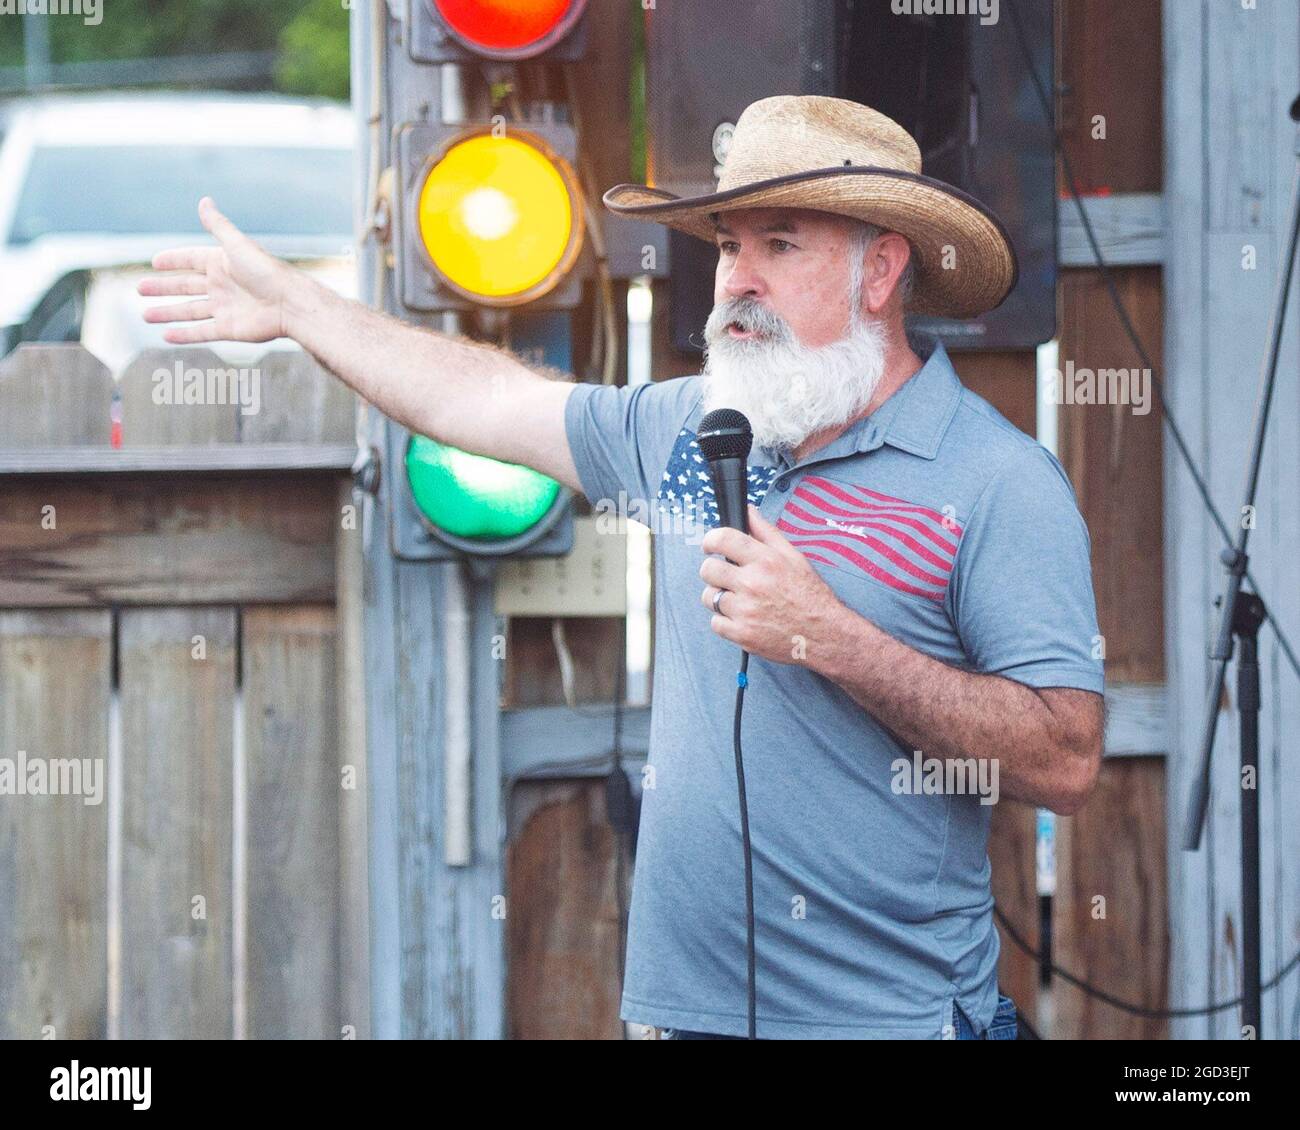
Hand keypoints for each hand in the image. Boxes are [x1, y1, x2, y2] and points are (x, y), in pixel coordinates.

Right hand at [138, 197, 295, 344]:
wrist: (289, 304)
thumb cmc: (266, 272)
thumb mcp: (237, 245)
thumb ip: (218, 226)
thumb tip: (204, 200)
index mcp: (222, 263)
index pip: (191, 260)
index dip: (174, 261)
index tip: (154, 262)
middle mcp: (222, 285)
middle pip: (185, 287)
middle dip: (163, 289)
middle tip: (140, 289)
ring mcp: (225, 308)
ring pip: (190, 311)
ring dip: (167, 313)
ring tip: (145, 315)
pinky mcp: (230, 328)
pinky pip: (202, 332)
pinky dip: (184, 335)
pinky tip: (166, 336)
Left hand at [699, 504, 843, 664]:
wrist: (824, 633)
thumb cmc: (810, 596)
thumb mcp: (794, 557)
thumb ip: (766, 532)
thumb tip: (748, 511)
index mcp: (765, 561)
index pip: (722, 539)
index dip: (711, 540)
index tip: (710, 546)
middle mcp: (753, 583)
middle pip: (708, 569)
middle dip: (714, 571)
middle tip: (728, 577)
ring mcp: (745, 610)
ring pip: (709, 597)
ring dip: (720, 597)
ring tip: (739, 600)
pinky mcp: (741, 634)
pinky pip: (715, 623)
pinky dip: (725, 622)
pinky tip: (743, 618)